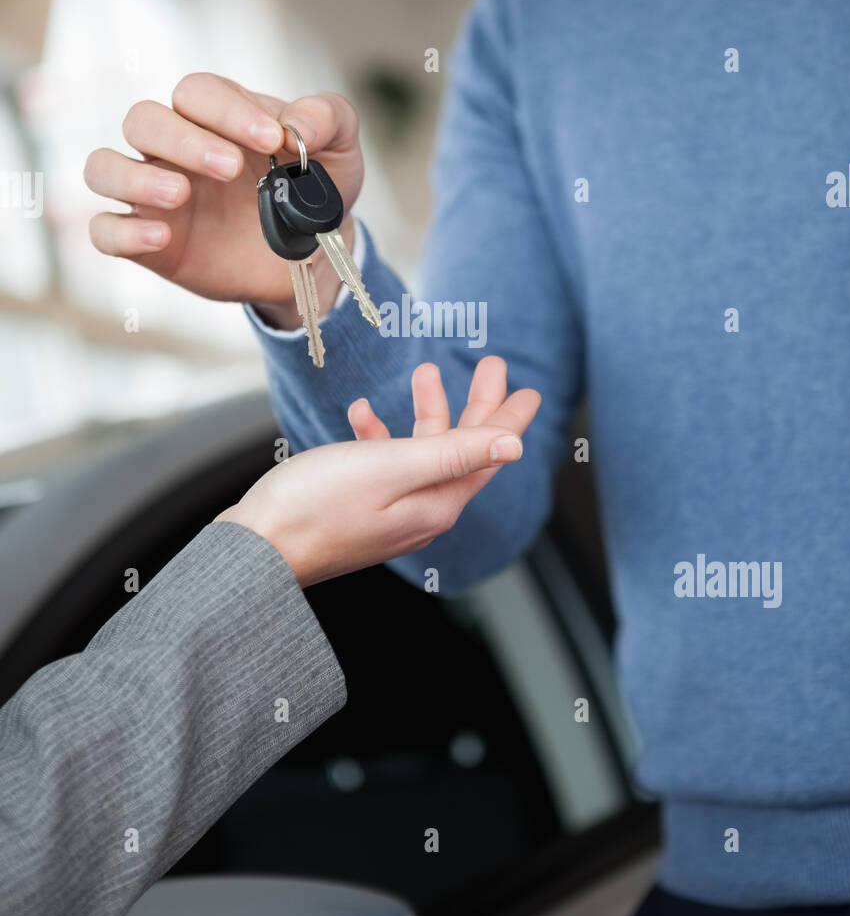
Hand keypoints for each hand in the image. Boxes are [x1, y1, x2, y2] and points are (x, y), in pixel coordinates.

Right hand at [84, 75, 363, 321]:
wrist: (316, 254)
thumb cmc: (317, 188)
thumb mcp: (340, 148)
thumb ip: (328, 118)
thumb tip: (297, 123)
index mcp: (215, 116)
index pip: (197, 92)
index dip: (228, 110)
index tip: (273, 139)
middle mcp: (174, 148)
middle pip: (143, 120)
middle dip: (183, 139)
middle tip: (231, 168)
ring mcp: (155, 194)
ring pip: (103, 167)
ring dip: (135, 176)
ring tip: (182, 194)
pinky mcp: (151, 243)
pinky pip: (105, 230)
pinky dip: (122, 231)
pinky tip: (161, 235)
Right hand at [218, 357, 540, 587]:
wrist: (255, 550)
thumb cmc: (315, 505)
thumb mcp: (391, 467)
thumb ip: (453, 453)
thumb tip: (513, 447)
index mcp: (437, 502)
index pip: (487, 454)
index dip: (508, 418)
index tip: (529, 389)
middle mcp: (422, 512)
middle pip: (463, 451)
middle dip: (477, 406)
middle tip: (492, 365)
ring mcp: (392, 513)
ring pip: (425, 453)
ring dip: (427, 412)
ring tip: (423, 373)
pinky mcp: (362, 511)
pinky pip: (386, 466)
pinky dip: (381, 437)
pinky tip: (361, 414)